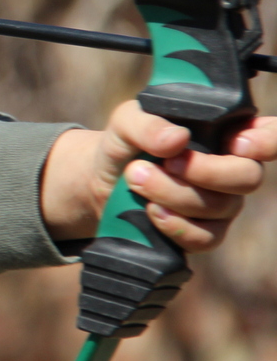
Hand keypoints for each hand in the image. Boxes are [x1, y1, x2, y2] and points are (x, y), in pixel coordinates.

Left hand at [42, 100, 276, 250]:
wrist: (101, 181)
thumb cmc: (125, 144)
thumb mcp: (126, 122)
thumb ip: (147, 123)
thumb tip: (176, 139)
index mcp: (224, 134)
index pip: (269, 135)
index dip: (266, 141)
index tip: (236, 144)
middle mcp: (231, 169)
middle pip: (248, 177)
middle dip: (205, 172)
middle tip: (164, 163)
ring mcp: (221, 204)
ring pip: (220, 207)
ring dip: (174, 194)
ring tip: (137, 178)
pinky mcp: (205, 233)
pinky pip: (206, 238)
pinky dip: (176, 225)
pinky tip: (151, 211)